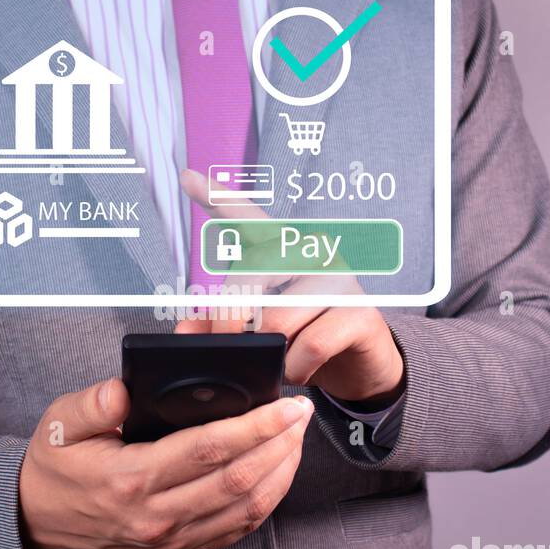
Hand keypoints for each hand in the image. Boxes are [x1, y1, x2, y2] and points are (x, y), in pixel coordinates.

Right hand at [18, 377, 313, 548]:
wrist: (37, 519)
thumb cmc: (56, 465)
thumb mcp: (60, 423)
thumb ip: (93, 404)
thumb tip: (124, 390)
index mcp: (130, 479)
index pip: (209, 449)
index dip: (256, 425)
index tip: (285, 405)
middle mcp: (156, 515)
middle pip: (238, 479)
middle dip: (280, 443)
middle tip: (301, 414)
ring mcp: (171, 540)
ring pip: (246, 508)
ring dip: (281, 472)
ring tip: (296, 438)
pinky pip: (236, 529)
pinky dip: (266, 501)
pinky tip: (277, 473)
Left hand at [176, 169, 404, 406]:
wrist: (363, 365)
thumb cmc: (308, 336)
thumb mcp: (264, 329)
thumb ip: (224, 325)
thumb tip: (186, 331)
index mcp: (283, 251)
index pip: (249, 217)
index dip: (218, 198)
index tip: (188, 178)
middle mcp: (312, 253)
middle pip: (253, 275)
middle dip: (229, 319)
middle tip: (226, 346)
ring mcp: (339, 280)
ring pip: (280, 319)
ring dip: (269, 354)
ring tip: (276, 363)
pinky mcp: (360, 313)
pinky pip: (311, 346)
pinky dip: (296, 368)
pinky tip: (299, 370)